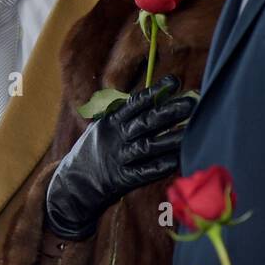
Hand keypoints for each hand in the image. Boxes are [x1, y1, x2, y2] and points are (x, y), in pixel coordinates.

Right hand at [45, 75, 197, 239]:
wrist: (73, 183)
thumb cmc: (97, 149)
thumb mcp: (104, 127)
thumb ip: (126, 114)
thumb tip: (157, 95)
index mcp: (112, 121)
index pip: (136, 102)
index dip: (156, 91)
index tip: (175, 81)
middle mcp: (117, 138)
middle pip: (146, 122)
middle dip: (169, 112)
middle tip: (191, 104)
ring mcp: (120, 158)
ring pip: (148, 146)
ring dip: (171, 138)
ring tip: (191, 131)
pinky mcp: (123, 179)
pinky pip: (144, 171)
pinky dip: (159, 165)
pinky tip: (176, 159)